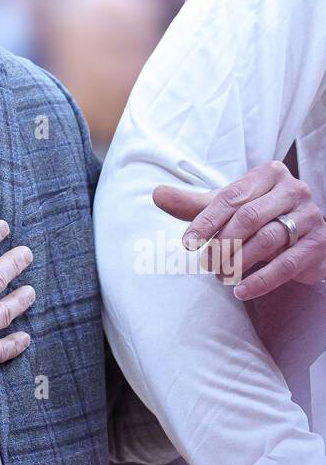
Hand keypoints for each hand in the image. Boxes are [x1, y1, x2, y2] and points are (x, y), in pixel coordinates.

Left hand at [153, 161, 325, 300]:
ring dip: (238, 262)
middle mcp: (294, 190)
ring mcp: (310, 217)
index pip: (230, 198)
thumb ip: (195, 204)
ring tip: (220, 276)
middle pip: (248, 217)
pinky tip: (240, 291)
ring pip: (268, 240)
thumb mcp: (229, 207)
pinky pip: (286, 265)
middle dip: (222, 243)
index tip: (187, 243)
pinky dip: (260, 280)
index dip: (205, 221)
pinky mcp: (319, 245)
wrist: (306, 238)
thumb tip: (156, 194)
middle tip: (205, 264)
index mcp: (269, 173)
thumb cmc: (261, 216)